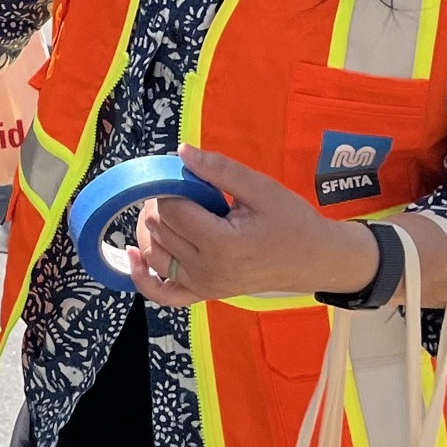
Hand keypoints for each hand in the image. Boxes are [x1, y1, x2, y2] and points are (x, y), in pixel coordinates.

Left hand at [125, 144, 380, 307]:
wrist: (315, 260)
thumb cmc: (292, 222)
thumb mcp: (262, 189)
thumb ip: (220, 171)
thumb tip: (181, 151)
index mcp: (222, 243)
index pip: (173, 210)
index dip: (170, 188)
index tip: (183, 178)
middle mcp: (207, 270)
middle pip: (160, 230)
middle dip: (161, 205)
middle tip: (180, 190)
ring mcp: (203, 286)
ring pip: (153, 255)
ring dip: (150, 229)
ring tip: (166, 209)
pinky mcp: (202, 295)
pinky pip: (161, 294)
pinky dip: (141, 276)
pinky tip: (131, 254)